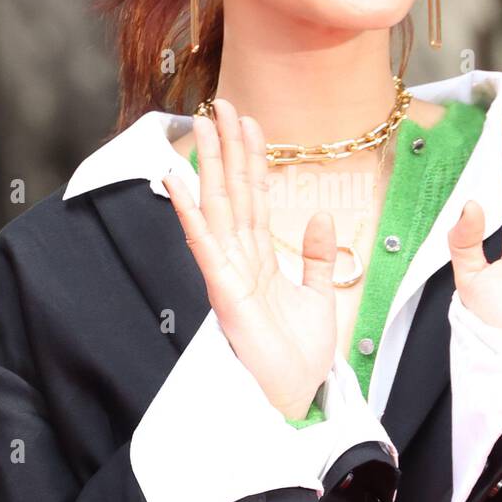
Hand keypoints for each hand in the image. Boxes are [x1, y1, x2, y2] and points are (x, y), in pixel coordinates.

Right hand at [162, 97, 337, 418]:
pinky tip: (178, 184)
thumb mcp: (319, 295)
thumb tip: (323, 215)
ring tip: (200, 128)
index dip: (253, 157)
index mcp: (261, 258)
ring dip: (208, 167)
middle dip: (227, 148)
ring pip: (218, 209)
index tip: (249, 120)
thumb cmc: (300, 355)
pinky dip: (192, 215)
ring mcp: (228, 274)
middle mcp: (240, 260)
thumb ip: (319, 255)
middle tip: (220, 104)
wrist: (297, 396)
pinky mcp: (224, 294)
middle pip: (233, 193)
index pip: (255, 196)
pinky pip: (206, 247)